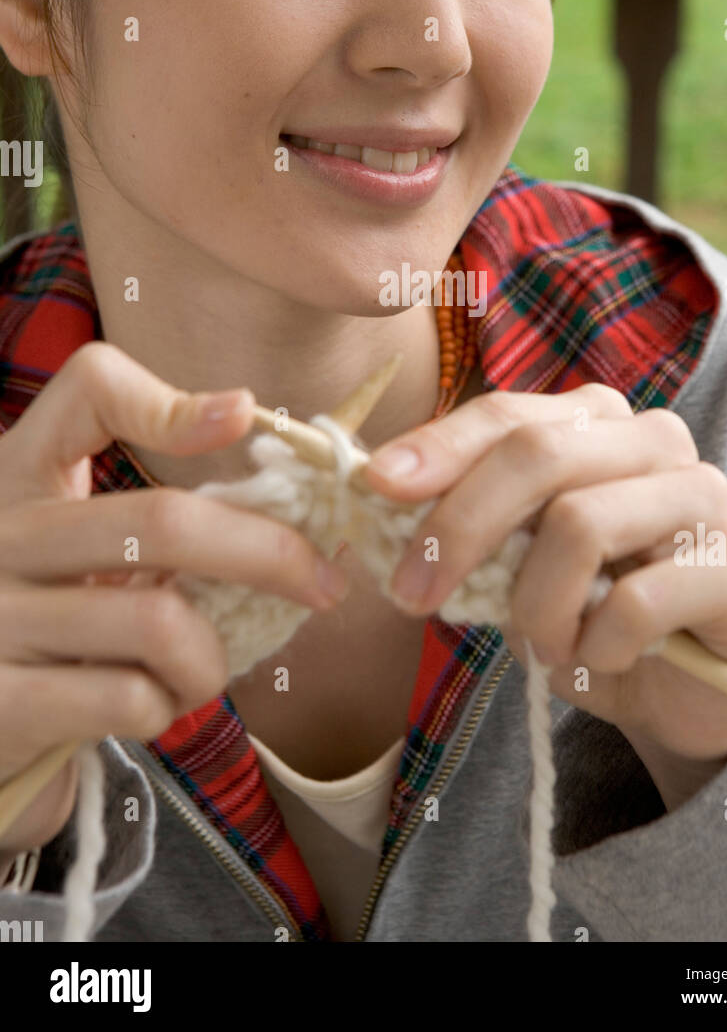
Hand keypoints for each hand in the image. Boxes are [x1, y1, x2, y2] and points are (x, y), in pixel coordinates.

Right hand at [0, 342, 347, 857]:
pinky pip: (129, 698)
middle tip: (324, 585)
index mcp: (21, 476)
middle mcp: (1, 535)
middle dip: (269, 555)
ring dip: (211, 659)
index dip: (172, 400)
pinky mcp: (1, 703)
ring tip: (203, 672)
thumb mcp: (73, 547)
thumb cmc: (48, 626)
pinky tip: (152, 706)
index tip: (242, 416)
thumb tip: (262, 454)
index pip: (89, 388)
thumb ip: (146, 515)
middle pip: (165, 521)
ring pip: (159, 623)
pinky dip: (167, 708)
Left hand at [363, 386, 726, 803]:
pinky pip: (637, 600)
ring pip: (581, 524)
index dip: (439, 447)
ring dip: (536, 605)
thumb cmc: (589, 613)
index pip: (509, 415)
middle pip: (539, 454)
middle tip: (413, 595)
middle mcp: (656, 441)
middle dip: (461, 525)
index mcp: (597, 423)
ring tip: (544, 646)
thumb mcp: (515, 565)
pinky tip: (601, 659)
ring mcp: (707, 497)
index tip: (377, 486)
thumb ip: (473, 525)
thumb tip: (381, 502)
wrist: (686, 693)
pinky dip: (595, 645)